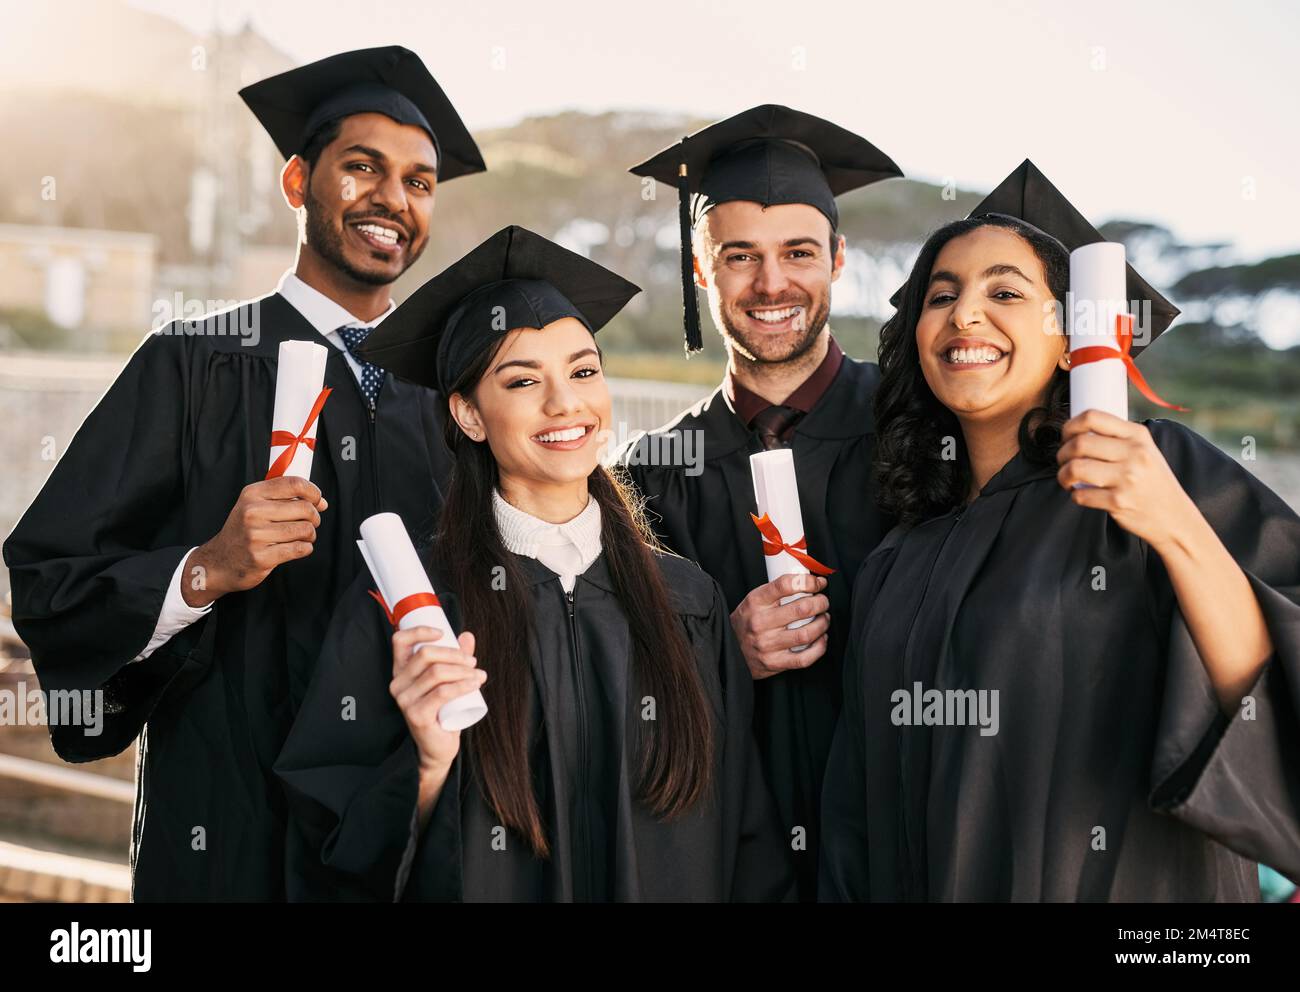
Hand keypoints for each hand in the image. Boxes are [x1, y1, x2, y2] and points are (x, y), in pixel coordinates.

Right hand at [182, 476, 327, 606]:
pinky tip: (296, 548)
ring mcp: (256, 535)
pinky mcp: (262, 557)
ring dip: (309, 535)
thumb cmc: (244, 532)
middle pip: (305, 508)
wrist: (219, 562)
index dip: (313, 492)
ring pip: (305, 529)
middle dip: (314, 517)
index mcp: (252, 494)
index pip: (294, 484)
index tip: (317, 500)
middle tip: (309, 523)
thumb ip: (286, 499)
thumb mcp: (255, 506)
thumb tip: (322, 502)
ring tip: (300, 537)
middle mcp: (252, 512)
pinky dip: (304, 548)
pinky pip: (300, 549)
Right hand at [389, 627, 484, 772]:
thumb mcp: (448, 679)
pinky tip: (475, 683)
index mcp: (401, 671)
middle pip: (425, 655)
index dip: (420, 631)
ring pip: (436, 673)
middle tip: (472, 661)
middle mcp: (398, 684)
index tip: (443, 632)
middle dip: (453, 654)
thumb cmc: (442, 709)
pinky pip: (442, 693)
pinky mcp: (416, 715)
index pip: (400, 641)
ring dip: (463, 670)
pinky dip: (462, 685)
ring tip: (479, 674)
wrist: (438, 745)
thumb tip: (467, 635)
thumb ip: (456, 657)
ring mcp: (405, 700)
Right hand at [730, 573, 829, 680]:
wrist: (729, 649)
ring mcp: (767, 645)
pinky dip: (819, 647)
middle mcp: (760, 622)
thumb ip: (777, 591)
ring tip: (823, 618)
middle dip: (821, 602)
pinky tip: (820, 639)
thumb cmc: (747, 622)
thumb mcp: (754, 600)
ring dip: (822, 624)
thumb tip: (808, 581)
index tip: (818, 583)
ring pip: (807, 633)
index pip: (786, 584)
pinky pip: (805, 658)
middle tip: (822, 601)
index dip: (808, 581)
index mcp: (755, 602)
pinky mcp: (774, 663)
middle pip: (802, 608)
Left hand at [1056, 410, 1196, 551]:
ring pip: (1074, 468)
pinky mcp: (1118, 502)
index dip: (1069, 426)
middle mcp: (1134, 453)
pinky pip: (1080, 495)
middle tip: (1063, 462)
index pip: (1092, 417)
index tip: (1066, 437)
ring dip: (1062, 475)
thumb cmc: (1152, 481)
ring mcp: (1127, 478)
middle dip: (1061, 454)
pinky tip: (1081, 494)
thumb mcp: (1145, 450)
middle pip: (1078, 443)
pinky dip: (1074, 495)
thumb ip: (1118, 437)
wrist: (1174, 516)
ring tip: (1067, 479)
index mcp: (1137, 435)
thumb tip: (1076, 430)